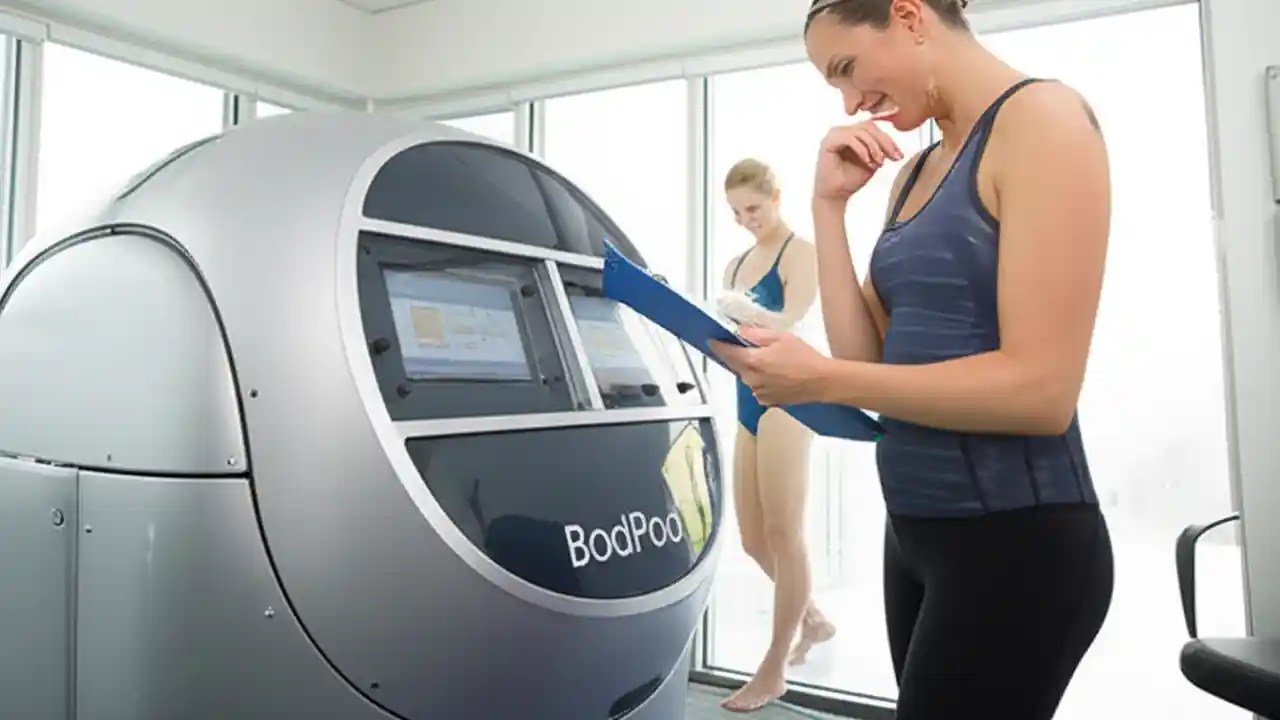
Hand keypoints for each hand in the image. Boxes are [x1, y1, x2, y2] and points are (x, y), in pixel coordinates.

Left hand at [709, 326, 832, 406]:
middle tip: (749, 346)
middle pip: (736, 365)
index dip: (717, 346)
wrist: (822, 382)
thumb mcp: (780, 337)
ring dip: (752, 368)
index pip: (726, 353)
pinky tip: (777, 374)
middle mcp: (751, 380)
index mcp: (752, 362)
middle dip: (739, 356)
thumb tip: (739, 332)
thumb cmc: (804, 358)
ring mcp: (758, 392)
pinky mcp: (768, 401)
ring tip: (771, 361)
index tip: (711, 340)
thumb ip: (756, 334)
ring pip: (747, 377)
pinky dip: (761, 380)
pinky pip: (758, 387)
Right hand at [814, 120, 904, 204]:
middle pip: (868, 126)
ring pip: (861, 131)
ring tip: (878, 162)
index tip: (899, 155)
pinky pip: (849, 138)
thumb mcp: (872, 162)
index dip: (888, 140)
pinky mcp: (828, 142)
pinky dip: (861, 149)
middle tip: (892, 157)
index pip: (873, 128)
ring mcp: (834, 135)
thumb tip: (895, 146)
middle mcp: (842, 131)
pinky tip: (867, 161)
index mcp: (852, 133)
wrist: (835, 195)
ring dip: (874, 146)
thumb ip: (881, 150)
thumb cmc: (850, 180)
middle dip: (884, 142)